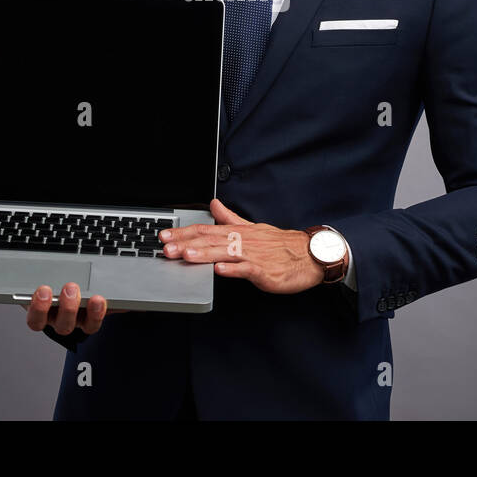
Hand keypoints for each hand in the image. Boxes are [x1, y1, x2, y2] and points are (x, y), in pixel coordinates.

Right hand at [0, 282, 126, 335]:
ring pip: (77, 326)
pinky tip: (99, 297)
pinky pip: (96, 322)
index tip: (40, 290)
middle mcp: (58, 320)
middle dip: (61, 308)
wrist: (85, 283)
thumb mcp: (28, 279)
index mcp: (41, 312)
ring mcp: (77, 320)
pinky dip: (98, 311)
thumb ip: (5, 283)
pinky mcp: (96, 316)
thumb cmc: (52, 280)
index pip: (34, 321)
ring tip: (78, 289)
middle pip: (57, 325)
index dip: (37, 309)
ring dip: (77, 309)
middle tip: (65, 287)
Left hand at [158, 198, 334, 293]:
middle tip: (165, 247)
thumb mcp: (253, 228)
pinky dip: (233, 269)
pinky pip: (247, 270)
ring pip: (224, 253)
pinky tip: (219, 270)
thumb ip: (231, 218)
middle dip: (186, 243)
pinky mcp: (265, 272)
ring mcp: (254, 256)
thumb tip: (214, 205)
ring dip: (204, 254)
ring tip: (185, 255)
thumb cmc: (282, 244)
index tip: (164, 235)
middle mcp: (243, 242)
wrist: (311, 255)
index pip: (206, 230)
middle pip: (210, 240)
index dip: (184, 232)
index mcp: (238, 232)